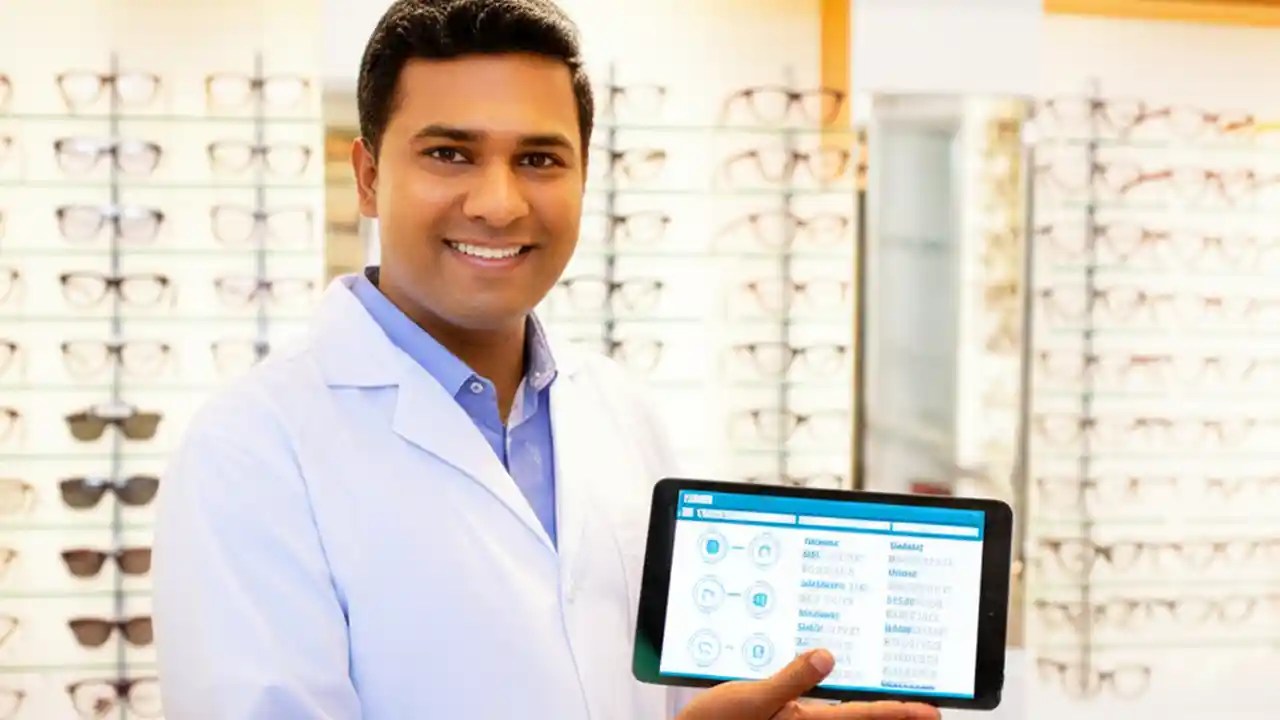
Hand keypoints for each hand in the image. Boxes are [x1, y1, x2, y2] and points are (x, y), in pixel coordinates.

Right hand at [675, 649, 941, 719]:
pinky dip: (843, 702)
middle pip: (863, 718)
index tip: (934, 711)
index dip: (903, 712)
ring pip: (846, 714)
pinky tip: (848, 692)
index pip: (866, 715)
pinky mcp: (784, 716)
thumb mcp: (751, 698)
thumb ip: (791, 678)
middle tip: (930, 710)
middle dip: (895, 713)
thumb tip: (827, 656)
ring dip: (871, 708)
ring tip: (899, 701)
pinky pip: (824, 709)